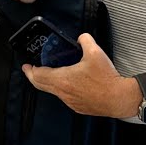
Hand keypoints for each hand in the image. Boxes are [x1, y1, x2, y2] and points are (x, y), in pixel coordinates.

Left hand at [21, 34, 139, 118]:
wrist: (119, 98)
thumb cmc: (106, 79)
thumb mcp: (95, 52)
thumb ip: (85, 40)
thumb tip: (81, 37)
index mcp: (63, 79)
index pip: (38, 75)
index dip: (30, 70)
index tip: (26, 65)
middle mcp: (63, 92)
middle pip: (41, 85)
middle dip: (34, 76)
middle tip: (31, 69)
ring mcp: (70, 101)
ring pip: (53, 91)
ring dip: (48, 82)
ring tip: (50, 73)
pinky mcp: (78, 107)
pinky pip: (64, 97)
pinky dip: (61, 89)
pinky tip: (69, 83)